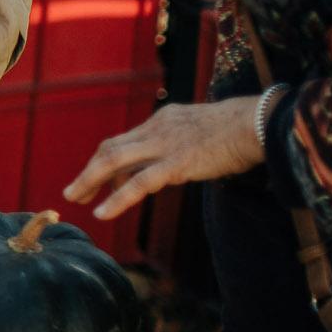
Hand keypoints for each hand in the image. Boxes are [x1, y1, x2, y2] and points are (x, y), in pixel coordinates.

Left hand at [63, 97, 265, 222]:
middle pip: (110, 149)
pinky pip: (138, 183)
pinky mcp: (176, 163)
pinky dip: (116, 199)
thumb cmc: (240, 130)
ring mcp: (164, 145)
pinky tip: (102, 213)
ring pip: (114, 161)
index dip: (107, 162)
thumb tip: (168, 168)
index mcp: (162, 119)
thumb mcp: (200, 132)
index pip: (124, 140)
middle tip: (73, 191)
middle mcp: (156, 128)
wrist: (258, 123)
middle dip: (89, 171)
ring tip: (75, 199)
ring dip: (90, 181)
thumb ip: (180, 145)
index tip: (98, 180)